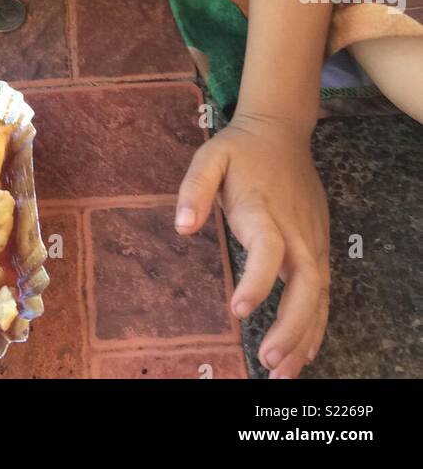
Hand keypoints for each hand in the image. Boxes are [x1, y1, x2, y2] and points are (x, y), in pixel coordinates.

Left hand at [175, 112, 329, 378]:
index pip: (268, 250)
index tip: (238, 310)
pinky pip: (322, 291)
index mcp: (265, 210)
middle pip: (304, 283)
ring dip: (304, 335)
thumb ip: (194, 188)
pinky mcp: (319, 246)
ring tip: (283, 374)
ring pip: (318, 295)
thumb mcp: (210, 156)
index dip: (257, 281)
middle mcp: (296, 230)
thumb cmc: (241, 149)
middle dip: (289, 326)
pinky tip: (304, 353)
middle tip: (268, 360)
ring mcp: (312, 240)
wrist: (281, 131)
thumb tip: (181, 226)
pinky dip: (315, 324)